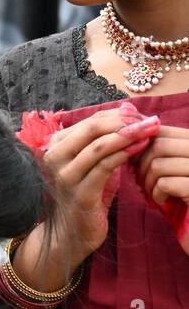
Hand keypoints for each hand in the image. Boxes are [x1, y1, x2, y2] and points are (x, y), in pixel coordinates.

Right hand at [43, 104, 158, 264]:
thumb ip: (104, 141)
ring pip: (98, 146)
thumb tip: (126, 112)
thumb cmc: (87, 194)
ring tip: (150, 130)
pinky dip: (125, 154)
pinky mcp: (80, 193)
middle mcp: (54, 158)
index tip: (141, 114)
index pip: (88, 121)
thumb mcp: (93, 164)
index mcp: (54, 147)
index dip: (116, 115)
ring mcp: (65, 176)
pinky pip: (105, 167)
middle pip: (91, 129)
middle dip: (124, 121)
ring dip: (128, 135)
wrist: (73, 232)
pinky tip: (140, 148)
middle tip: (149, 120)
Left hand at [132, 123, 188, 253]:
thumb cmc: (182, 193)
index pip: (160, 130)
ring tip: (152, 193)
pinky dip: (157, 194)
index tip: (136, 163)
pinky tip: (163, 201)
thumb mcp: (167, 162)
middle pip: (157, 145)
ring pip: (158, 164)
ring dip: (147, 182)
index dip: (140, 146)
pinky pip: (166, 183)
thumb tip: (125, 107)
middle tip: (141, 181)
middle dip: (141, 165)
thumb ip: (151, 140)